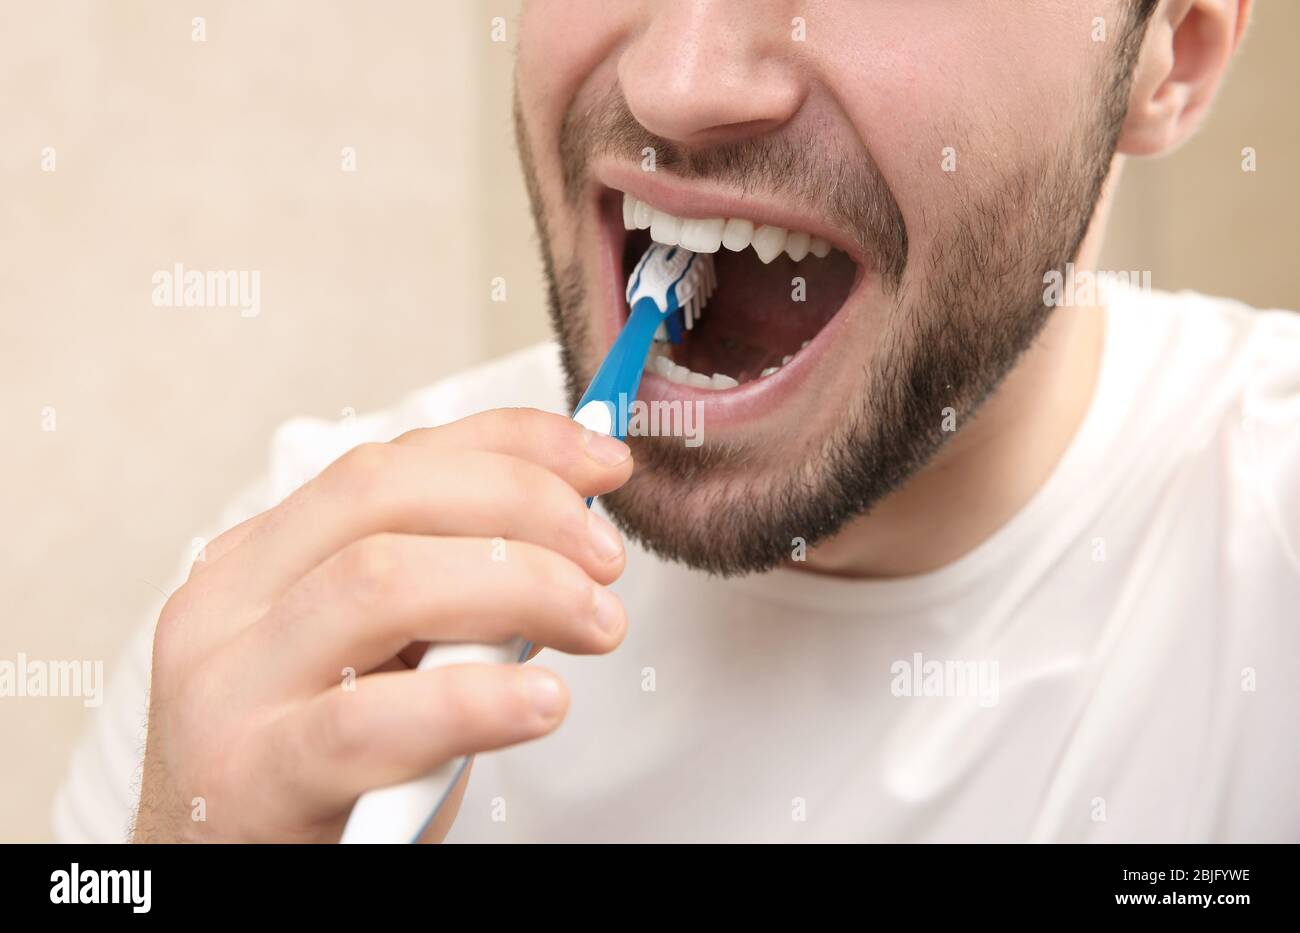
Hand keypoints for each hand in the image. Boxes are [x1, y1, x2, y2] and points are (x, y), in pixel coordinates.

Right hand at [133, 408, 632, 841]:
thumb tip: (569, 530)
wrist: (219, 877)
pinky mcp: (252, 779)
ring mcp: (230, 690)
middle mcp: (230, 607)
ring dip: (520, 586)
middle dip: (522, 505)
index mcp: (259, 561)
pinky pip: (369, 722)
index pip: (388, 462)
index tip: (598, 460)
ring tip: (598, 623)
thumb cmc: (318, 771)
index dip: (507, 444)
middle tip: (604, 558)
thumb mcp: (375, 655)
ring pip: (381, 582)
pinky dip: (475, 701)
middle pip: (383, 497)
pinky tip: (540, 703)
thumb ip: (444, 587)